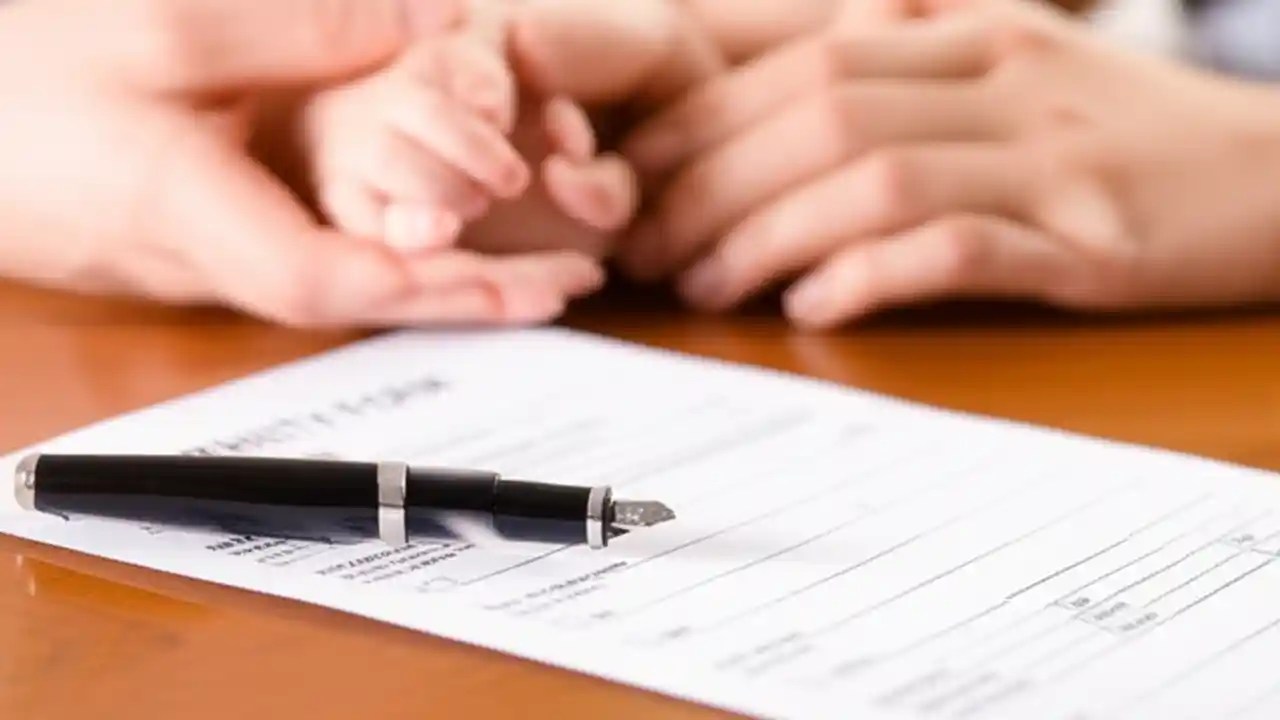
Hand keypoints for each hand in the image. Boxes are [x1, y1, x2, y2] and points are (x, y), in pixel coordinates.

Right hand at [0, 0, 602, 327]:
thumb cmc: (21, 69)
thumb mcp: (163, 23)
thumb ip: (301, 28)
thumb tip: (433, 25)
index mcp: (196, 217)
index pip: (338, 282)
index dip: (439, 287)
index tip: (529, 285)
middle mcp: (209, 260)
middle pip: (362, 298)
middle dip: (468, 293)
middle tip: (570, 282)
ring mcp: (202, 258)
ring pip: (340, 282)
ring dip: (435, 275)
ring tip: (530, 264)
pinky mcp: (197, 240)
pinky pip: (308, 258)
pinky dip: (382, 248)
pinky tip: (429, 229)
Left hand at [618, 0, 1279, 327]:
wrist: (1276, 173)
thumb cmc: (1122, 127)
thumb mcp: (1013, 59)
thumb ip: (907, 47)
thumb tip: (795, 67)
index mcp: (968, 32)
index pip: (801, 63)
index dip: (701, 122)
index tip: (635, 178)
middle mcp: (1000, 79)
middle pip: (819, 115)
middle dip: (708, 184)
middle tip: (648, 247)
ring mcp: (1047, 159)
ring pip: (874, 178)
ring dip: (768, 235)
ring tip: (706, 287)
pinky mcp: (1087, 241)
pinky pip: (958, 249)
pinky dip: (871, 275)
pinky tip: (813, 307)